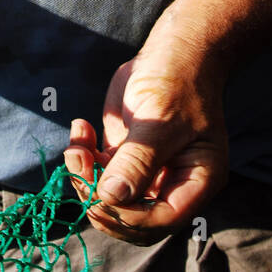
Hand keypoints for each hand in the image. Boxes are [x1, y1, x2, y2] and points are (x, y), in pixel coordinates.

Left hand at [63, 49, 228, 245]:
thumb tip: (111, 198)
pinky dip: (82, 157)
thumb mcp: (161, 121)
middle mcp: (171, 183)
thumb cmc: (178, 81)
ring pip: (108, 197)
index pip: (160, 220)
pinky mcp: (124, 155)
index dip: (126, 216)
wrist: (173, 51)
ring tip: (76, 144)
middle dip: (98, 197)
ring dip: (84, 176)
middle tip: (78, 163)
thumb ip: (138, 161)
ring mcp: (146, 171)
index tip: (99, 190)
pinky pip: (97, 172)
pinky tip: (80, 127)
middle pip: (130, 217)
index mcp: (195, 181)